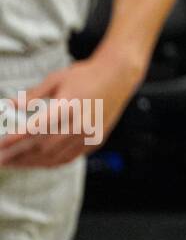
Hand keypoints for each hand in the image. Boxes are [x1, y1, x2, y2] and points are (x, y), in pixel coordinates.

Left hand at [0, 53, 143, 167]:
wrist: (118, 77)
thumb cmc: (88, 75)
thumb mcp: (57, 78)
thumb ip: (33, 95)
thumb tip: (10, 105)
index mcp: (69, 104)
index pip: (37, 127)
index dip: (15, 138)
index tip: (0, 145)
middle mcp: (81, 122)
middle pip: (44, 147)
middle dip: (19, 155)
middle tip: (1, 159)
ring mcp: (90, 134)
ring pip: (56, 156)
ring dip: (32, 162)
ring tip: (15, 164)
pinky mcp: (95, 140)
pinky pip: (70, 157)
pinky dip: (51, 162)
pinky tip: (38, 162)